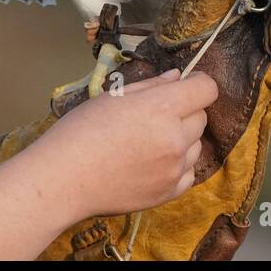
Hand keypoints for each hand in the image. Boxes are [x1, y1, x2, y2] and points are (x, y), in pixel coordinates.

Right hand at [27, 68, 218, 222]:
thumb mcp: (113, 97)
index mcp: (161, 108)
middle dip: (184, 111)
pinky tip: (152, 163)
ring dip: (182, 139)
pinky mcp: (170, 192)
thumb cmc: (81, 131)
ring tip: (148, 142)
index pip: (206, 89)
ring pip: (196, 145)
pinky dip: (177, 166)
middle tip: (154, 116)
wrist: (63, 180)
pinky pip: (188, 172)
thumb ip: (152, 86)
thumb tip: (178, 77)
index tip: (185, 86)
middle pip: (201, 116)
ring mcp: (175, 168)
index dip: (197, 83)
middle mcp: (175, 138)